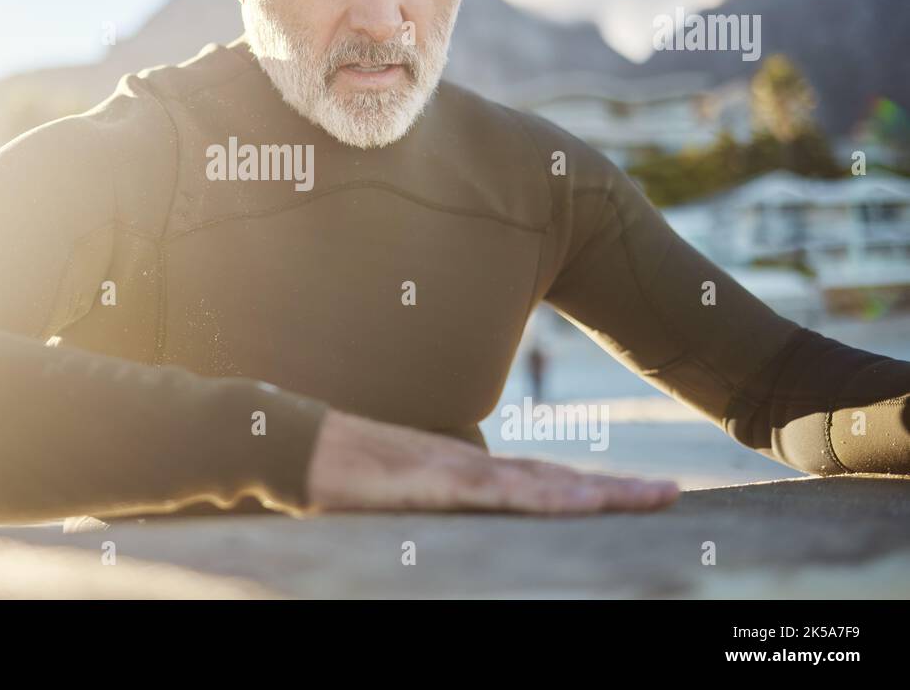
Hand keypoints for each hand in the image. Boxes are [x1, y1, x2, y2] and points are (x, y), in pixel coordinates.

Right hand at [305, 409, 679, 513]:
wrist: (294, 440)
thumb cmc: (338, 472)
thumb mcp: (398, 495)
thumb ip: (434, 505)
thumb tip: (456, 525)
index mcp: (466, 471)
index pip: (541, 481)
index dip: (589, 489)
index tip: (637, 497)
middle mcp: (471, 466)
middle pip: (556, 480)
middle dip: (616, 490)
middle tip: (673, 496)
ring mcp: (455, 470)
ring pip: (542, 484)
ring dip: (600, 492)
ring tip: (652, 498)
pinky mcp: (433, 481)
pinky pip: (499, 492)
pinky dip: (545, 497)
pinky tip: (581, 501)